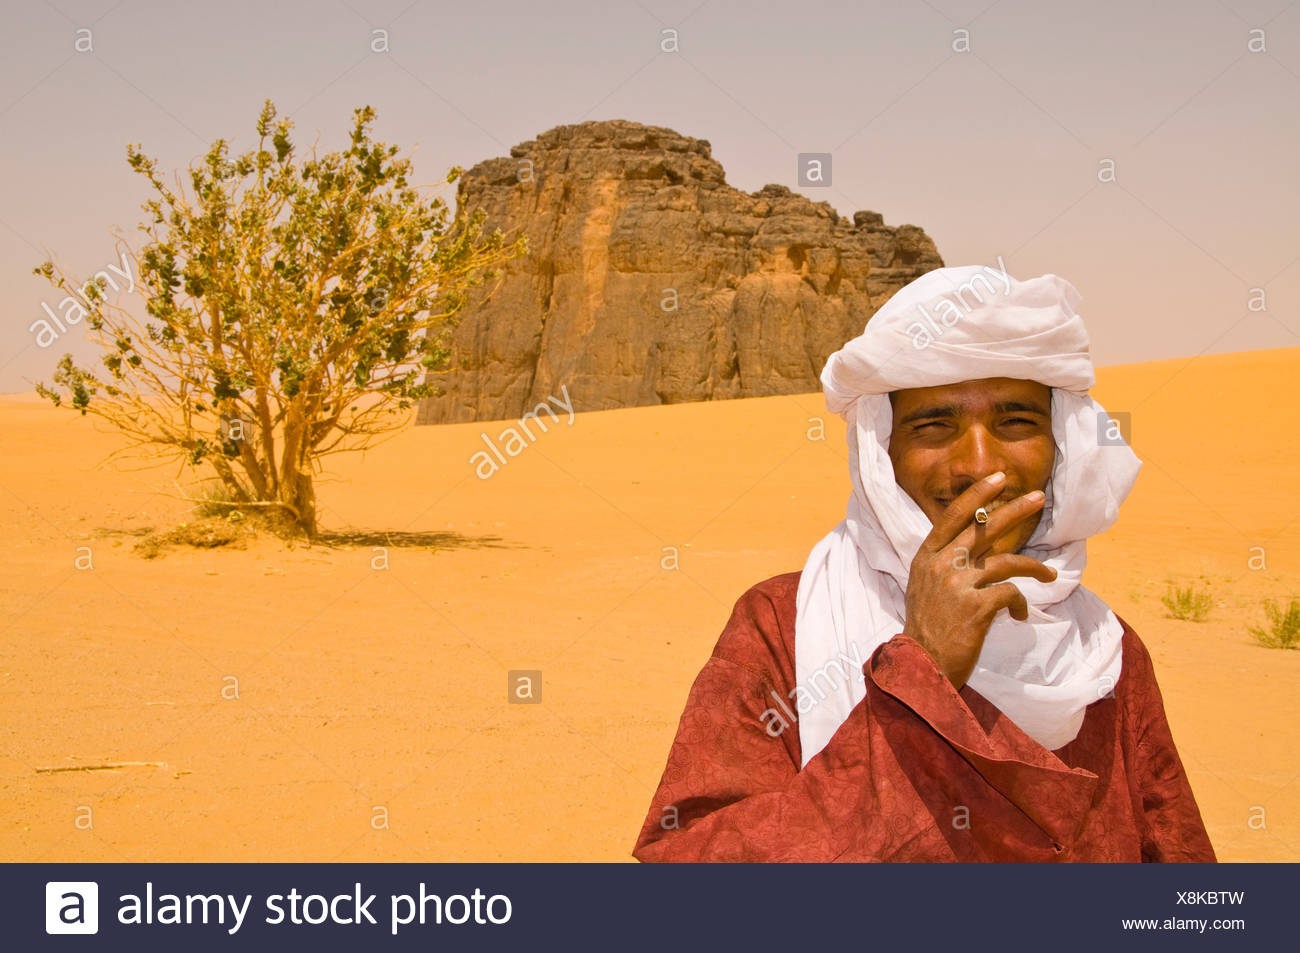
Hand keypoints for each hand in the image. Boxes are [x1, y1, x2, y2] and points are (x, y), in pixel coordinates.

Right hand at [901, 471, 1057, 689]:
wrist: (921, 664)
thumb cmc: (927, 626)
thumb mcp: (925, 586)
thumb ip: (945, 562)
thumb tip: (975, 544)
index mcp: (927, 556)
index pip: (954, 516)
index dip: (978, 495)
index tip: (998, 478)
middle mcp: (941, 565)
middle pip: (984, 527)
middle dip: (1014, 509)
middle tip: (1037, 497)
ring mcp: (958, 584)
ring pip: (1007, 561)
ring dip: (1034, 567)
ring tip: (1048, 573)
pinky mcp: (976, 607)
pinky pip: (1011, 594)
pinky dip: (1021, 604)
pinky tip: (1020, 615)